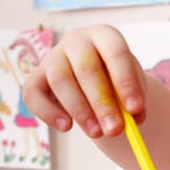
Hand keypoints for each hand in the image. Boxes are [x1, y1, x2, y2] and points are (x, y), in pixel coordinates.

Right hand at [23, 25, 146, 139]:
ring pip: (60, 80)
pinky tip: (67, 127)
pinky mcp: (36, 77)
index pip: (115, 52)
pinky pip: (33, 94)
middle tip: (115, 129)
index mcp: (104, 36)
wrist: (94, 82)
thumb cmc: (115, 82)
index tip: (135, 109)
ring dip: (80, 110)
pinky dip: (49, 112)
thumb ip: (132, 103)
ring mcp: (53, 56)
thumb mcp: (129, 89)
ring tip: (97, 133)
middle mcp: (77, 40)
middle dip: (102, 102)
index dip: (126, 81)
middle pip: (86, 68)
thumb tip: (134, 118)